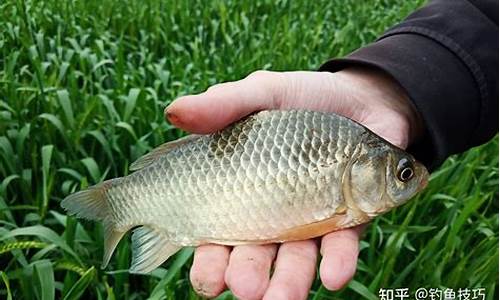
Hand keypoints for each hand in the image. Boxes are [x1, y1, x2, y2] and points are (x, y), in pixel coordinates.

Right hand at [165, 67, 421, 298]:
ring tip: (282, 299)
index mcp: (241, 189)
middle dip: (247, 275)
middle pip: (254, 255)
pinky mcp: (349, 218)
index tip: (208, 276)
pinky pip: (342, 245)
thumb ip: (223, 105)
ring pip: (295, 259)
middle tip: (246, 289)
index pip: (216, 234)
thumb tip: (172, 112)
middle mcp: (272, 213)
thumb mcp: (261, 94)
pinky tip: (333, 276)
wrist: (360, 96)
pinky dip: (338, 260)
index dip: (209, 260)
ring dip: (289, 280)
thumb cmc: (302, 96)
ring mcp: (310, 219)